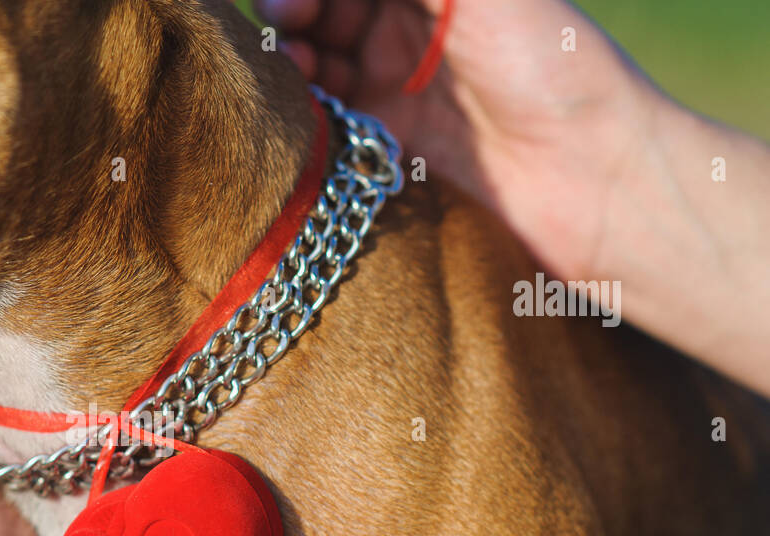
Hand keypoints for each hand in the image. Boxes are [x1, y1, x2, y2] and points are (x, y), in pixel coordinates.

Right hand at [258, 0, 654, 279]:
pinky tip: (298, 103)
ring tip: (290, 65)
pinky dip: (302, 107)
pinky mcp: (385, 144)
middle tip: (285, 22)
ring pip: (318, 61)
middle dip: (295, 10)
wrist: (590, 178)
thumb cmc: (551, 64)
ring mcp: (396, 87)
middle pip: (327, 9)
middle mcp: (415, 28)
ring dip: (293, 58)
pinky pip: (326, 119)